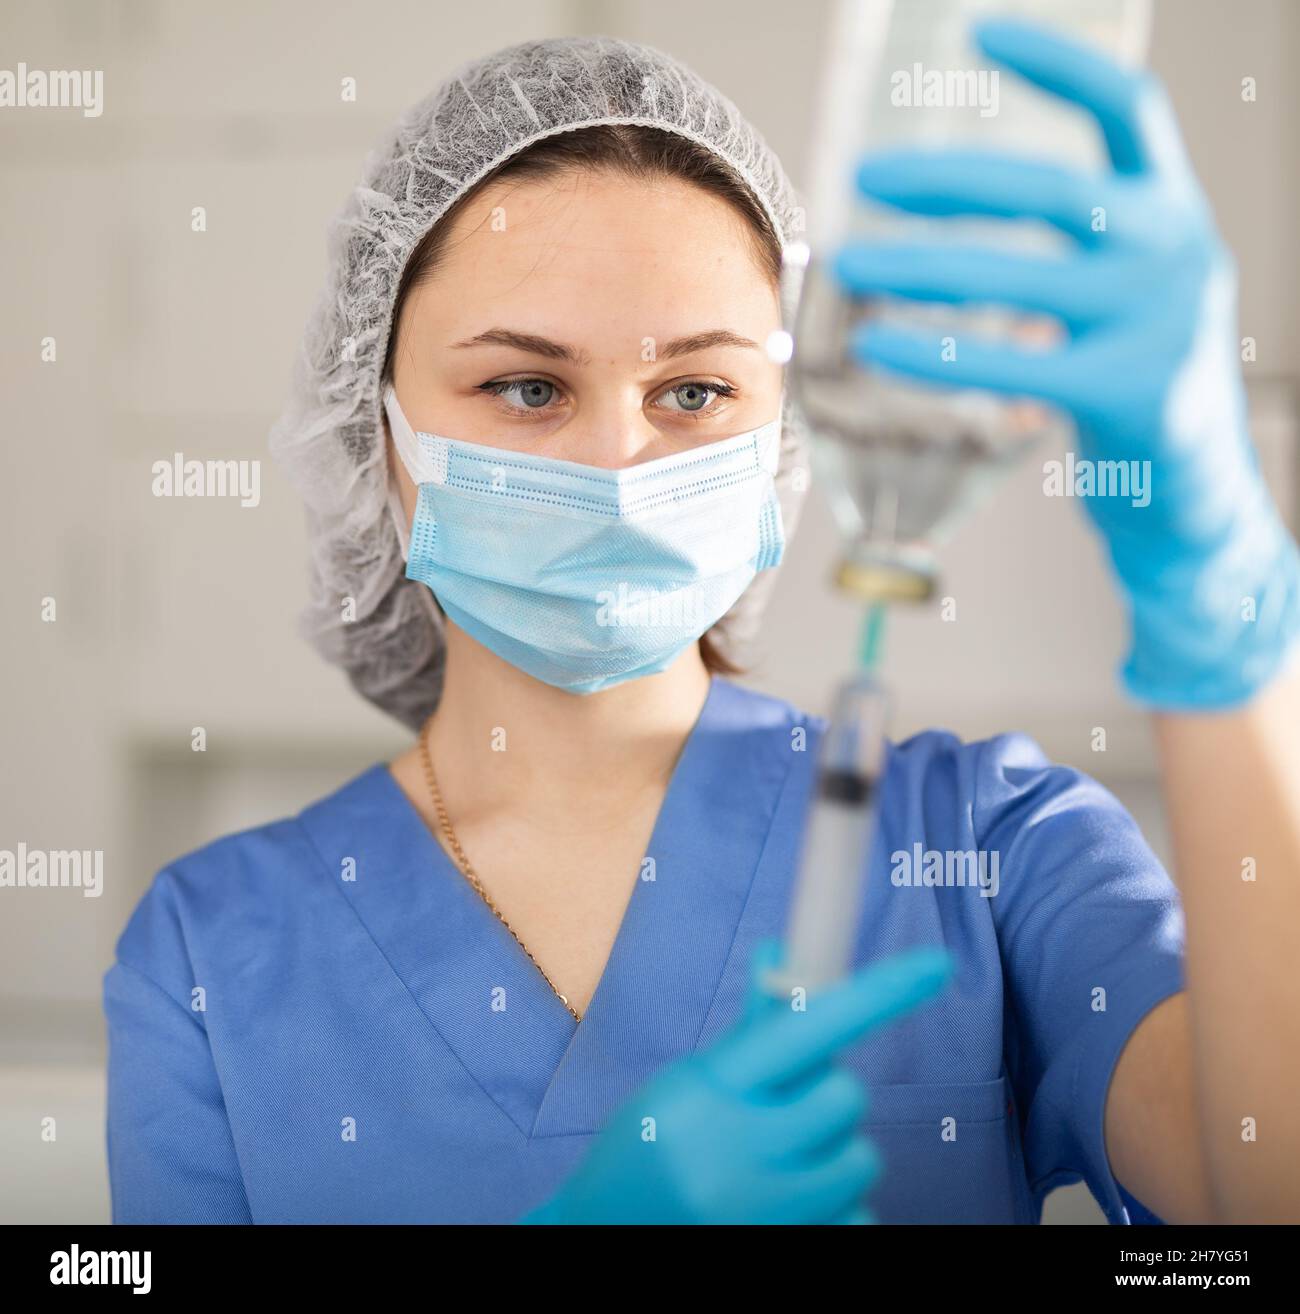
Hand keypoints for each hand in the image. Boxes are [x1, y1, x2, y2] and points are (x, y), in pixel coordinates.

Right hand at [522, 941, 951, 1224]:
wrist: (603, 1237)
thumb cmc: (646, 1151)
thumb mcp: (687, 1087)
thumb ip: (749, 1034)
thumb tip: (780, 955)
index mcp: (707, 1092)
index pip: (805, 1028)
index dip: (876, 994)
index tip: (937, 964)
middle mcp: (734, 1153)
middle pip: (844, 1096)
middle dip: (826, 1099)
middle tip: (781, 1116)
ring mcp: (762, 1215)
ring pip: (860, 1160)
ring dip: (833, 1157)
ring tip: (777, 1169)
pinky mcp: (788, 1254)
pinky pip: (860, 1219)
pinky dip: (834, 1211)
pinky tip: (783, 1211)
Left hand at [833, 17, 1299, 708]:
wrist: (1195, 498)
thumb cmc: (1139, 388)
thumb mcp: (1129, 296)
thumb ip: (1078, 246)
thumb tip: (955, 211)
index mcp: (1175, 214)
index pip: (1127, 107)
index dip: (1055, 63)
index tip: (976, 32)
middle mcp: (1180, 251)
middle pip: (1053, 188)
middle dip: (950, 179)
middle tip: (866, 177)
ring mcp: (1163, 322)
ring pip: (1021, 276)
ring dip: (923, 267)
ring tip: (851, 262)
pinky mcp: (1133, 394)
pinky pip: (1013, 365)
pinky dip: (937, 356)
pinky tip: (876, 350)